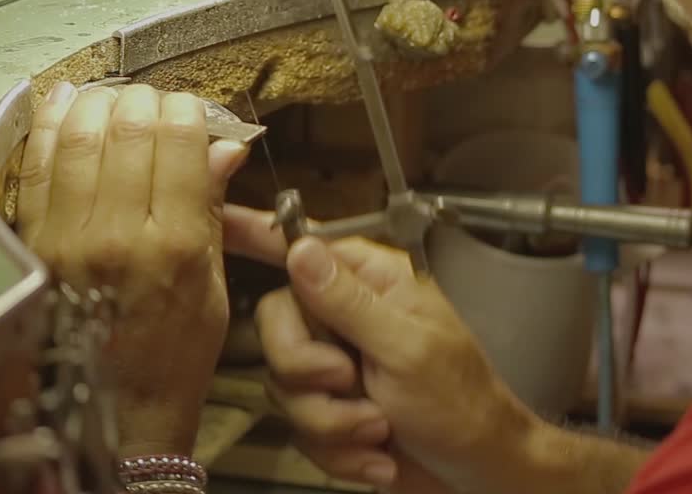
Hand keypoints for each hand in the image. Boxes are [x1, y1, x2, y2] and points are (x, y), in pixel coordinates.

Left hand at [16, 82, 249, 456]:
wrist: (114, 412)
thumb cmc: (175, 353)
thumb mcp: (212, 284)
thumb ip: (209, 208)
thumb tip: (225, 145)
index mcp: (174, 245)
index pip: (179, 143)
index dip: (187, 111)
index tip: (191, 109)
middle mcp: (118, 234)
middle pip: (128, 130)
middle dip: (144, 100)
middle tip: (153, 100)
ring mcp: (68, 237)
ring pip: (79, 138)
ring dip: (97, 102)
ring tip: (112, 95)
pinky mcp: (34, 243)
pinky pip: (38, 167)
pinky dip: (51, 126)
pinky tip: (64, 101)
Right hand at [224, 206, 543, 493]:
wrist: (479, 474)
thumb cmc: (463, 406)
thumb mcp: (406, 348)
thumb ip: (347, 302)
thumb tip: (300, 250)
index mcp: (369, 282)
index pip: (300, 246)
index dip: (253, 233)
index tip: (212, 221)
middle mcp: (346, 317)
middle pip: (275, 327)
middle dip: (309, 374)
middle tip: (352, 384)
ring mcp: (336, 366)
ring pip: (283, 387)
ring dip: (334, 423)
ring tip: (381, 429)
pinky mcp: (331, 412)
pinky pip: (300, 430)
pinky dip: (341, 453)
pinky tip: (379, 455)